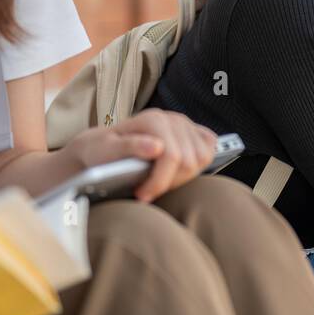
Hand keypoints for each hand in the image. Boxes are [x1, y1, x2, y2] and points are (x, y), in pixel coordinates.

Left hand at [61, 108, 217, 202]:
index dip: (159, 181)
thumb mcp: (106, 150)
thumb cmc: (103, 150)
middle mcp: (173, 119)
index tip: (142, 196)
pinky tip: (180, 171)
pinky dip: (200, 162)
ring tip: (161, 181)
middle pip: (189, 161)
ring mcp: (185, 124)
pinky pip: (210, 148)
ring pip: (202, 158)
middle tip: (148, 191)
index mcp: (154, 120)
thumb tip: (157, 147)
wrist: (104, 144)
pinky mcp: (193, 132)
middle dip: (169, 182)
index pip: (172, 156)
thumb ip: (130, 147)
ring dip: (183, 177)